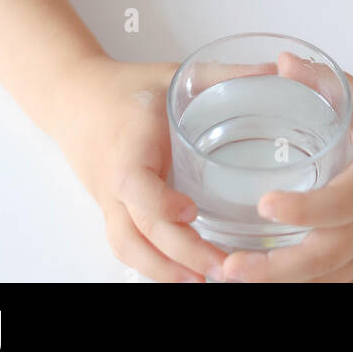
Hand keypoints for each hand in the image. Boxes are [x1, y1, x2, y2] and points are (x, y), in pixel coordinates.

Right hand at [49, 55, 233, 282]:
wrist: (74, 97)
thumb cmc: (125, 88)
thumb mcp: (174, 74)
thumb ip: (225, 74)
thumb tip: (278, 71)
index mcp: (129, 148)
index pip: (137, 186)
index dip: (162, 204)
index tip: (192, 212)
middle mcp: (114, 182)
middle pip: (137, 231)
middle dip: (178, 255)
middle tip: (220, 267)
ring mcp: (109, 202)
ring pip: (127, 248)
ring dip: (162, 270)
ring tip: (203, 281)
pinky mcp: (112, 212)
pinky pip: (127, 246)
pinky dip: (152, 264)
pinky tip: (182, 273)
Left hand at [219, 52, 352, 282]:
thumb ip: (328, 83)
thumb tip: (282, 63)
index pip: (339, 204)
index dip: (302, 209)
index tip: (265, 204)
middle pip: (325, 257)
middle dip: (274, 268)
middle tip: (228, 265)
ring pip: (328, 279)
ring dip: (281, 283)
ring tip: (232, 275)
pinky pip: (341, 286)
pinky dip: (307, 286)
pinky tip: (270, 285)